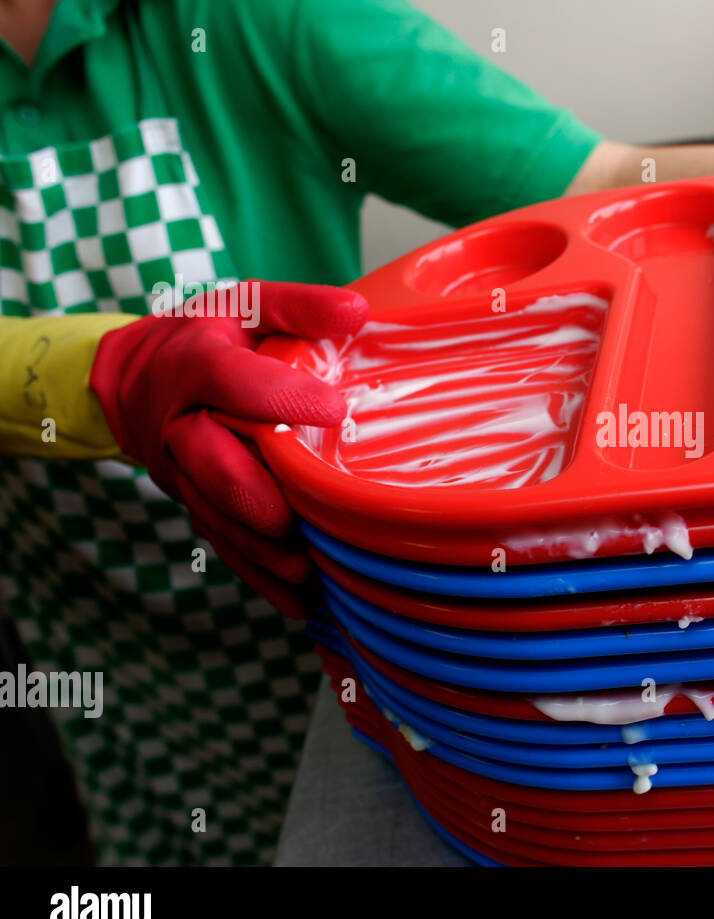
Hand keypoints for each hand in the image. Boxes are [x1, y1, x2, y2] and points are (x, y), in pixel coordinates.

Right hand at [90, 280, 368, 616]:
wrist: (136, 377)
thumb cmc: (208, 337)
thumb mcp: (246, 304)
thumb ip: (298, 307)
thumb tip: (358, 312)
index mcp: (198, 364)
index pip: (234, 379)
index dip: (280, 396)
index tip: (334, 410)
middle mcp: (180, 422)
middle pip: (209, 461)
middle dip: (250, 494)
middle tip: (293, 518)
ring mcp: (181, 469)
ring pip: (214, 513)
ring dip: (256, 548)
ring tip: (304, 573)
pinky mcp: (191, 501)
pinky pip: (219, 540)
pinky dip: (255, 573)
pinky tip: (296, 600)